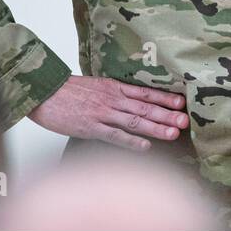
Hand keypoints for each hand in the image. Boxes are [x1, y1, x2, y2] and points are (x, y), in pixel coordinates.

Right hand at [29, 75, 188, 151]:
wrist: (45, 93)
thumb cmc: (69, 90)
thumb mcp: (97, 85)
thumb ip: (115, 92)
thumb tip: (133, 99)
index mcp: (115, 87)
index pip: (146, 92)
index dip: (165, 97)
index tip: (182, 102)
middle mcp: (113, 99)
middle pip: (145, 107)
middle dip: (167, 114)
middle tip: (185, 121)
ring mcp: (103, 113)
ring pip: (135, 121)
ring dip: (155, 127)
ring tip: (173, 133)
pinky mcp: (91, 127)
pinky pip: (115, 135)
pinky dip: (131, 141)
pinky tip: (145, 146)